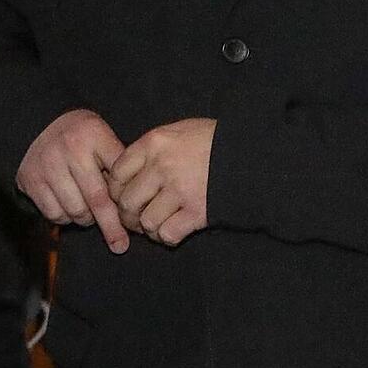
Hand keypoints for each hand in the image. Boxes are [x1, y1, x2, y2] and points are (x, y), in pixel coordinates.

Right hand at [16, 109, 129, 252]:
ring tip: (89, 210)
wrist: (38, 123)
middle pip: (96, 199)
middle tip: (119, 244)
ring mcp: (48, 165)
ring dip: (86, 219)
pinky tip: (68, 205)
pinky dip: (65, 217)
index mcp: (94, 135)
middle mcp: (69, 149)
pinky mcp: (31, 179)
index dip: (126, 204)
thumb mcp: (104, 138)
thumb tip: (135, 203)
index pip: (117, 178)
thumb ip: (118, 165)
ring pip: (75, 210)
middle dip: (110, 226)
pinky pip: (55, 213)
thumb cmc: (81, 137)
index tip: (135, 226)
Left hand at [107, 118, 215, 246]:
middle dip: (128, 214)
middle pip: (126, 201)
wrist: (251, 156)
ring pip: (145, 221)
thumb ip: (153, 147)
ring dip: (149, 228)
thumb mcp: (181, 130)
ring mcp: (179, 191)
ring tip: (157, 224)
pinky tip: (174, 230)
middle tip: (136, 218)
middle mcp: (162, 167)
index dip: (116, 189)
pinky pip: (167, 234)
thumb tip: (130, 169)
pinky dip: (167, 237)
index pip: (117, 172)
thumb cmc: (214, 141)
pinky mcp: (197, 212)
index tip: (122, 196)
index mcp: (154, 143)